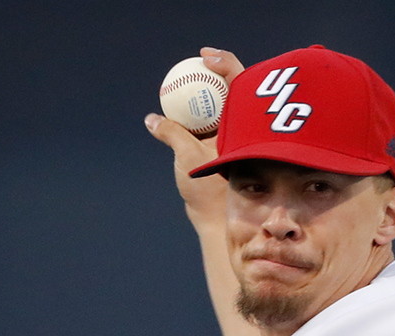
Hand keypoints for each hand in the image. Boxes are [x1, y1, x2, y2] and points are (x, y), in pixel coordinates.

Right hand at [143, 48, 245, 219]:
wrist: (216, 218)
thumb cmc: (208, 191)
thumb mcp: (188, 157)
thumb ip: (171, 133)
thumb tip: (152, 119)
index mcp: (242, 127)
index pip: (239, 85)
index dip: (225, 63)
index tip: (206, 57)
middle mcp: (242, 131)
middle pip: (233, 93)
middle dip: (218, 74)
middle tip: (200, 62)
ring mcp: (234, 141)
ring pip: (222, 110)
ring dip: (206, 97)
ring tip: (187, 86)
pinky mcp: (225, 150)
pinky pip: (212, 124)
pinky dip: (199, 116)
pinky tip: (181, 112)